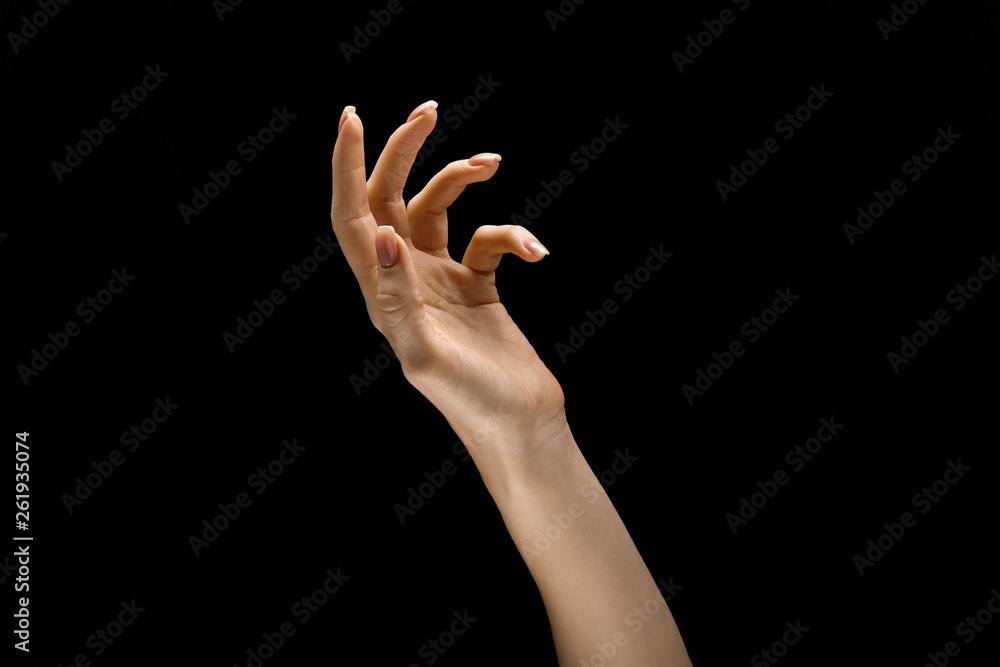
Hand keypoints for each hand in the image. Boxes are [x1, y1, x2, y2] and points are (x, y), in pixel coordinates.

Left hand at [331, 101, 566, 464]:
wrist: (521, 424)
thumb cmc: (472, 401)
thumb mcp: (425, 353)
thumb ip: (398, 297)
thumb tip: (381, 236)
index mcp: (383, 295)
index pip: (352, 217)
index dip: (347, 167)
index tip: (353, 118)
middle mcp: (405, 282)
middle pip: (391, 199)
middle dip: (405, 152)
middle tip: (428, 111)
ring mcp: (441, 281)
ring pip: (440, 209)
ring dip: (462, 180)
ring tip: (492, 163)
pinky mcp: (476, 285)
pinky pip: (488, 241)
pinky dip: (512, 235)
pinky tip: (534, 253)